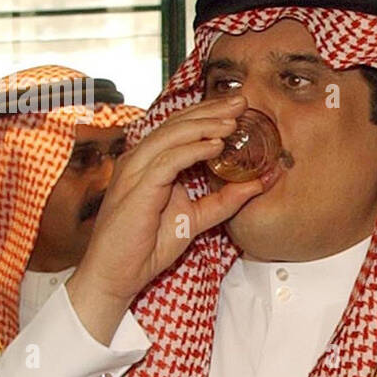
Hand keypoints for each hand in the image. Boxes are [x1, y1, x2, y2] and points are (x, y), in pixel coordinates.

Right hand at [66, 95, 268, 343]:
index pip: (180, 128)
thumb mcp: (195, 219)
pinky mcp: (137, 187)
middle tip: (242, 102)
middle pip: (177, 123)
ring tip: (233, 121)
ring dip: (205, 125)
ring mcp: (135, 171)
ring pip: (172, 135)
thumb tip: (258, 184)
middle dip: (211, 110)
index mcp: (150, 163)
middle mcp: (140, 160)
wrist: (118, 275)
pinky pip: (168, 160)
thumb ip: (224, 201)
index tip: (239, 108)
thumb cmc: (147, 246)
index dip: (208, 114)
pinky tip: (216, 146)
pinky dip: (193, 150)